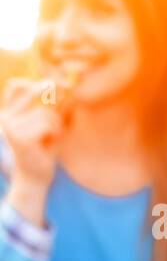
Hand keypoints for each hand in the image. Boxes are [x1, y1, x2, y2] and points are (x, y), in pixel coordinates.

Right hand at [0, 80, 63, 223]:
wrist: (36, 178)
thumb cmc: (45, 151)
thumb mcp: (50, 125)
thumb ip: (53, 108)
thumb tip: (66, 87)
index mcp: (8, 113)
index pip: (15, 86)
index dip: (33, 83)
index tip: (52, 84)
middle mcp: (5, 117)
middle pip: (34, 95)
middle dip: (53, 102)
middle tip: (63, 109)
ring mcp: (10, 126)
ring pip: (46, 113)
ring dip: (57, 126)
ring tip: (52, 138)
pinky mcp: (19, 136)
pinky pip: (48, 125)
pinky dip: (55, 133)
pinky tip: (50, 144)